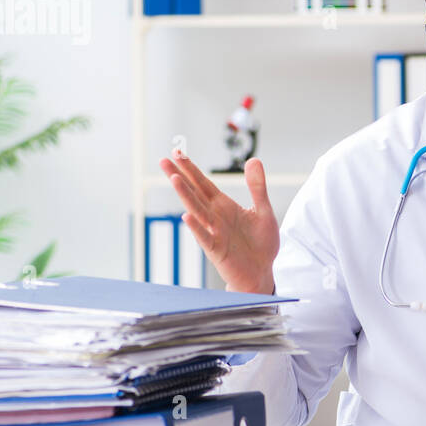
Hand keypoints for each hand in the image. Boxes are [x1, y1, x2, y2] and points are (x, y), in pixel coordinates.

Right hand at [158, 151, 279, 293]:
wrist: (262, 272)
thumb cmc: (260, 244)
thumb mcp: (263, 210)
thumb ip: (257, 187)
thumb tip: (253, 159)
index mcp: (224, 206)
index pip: (203, 183)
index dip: (190, 168)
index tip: (176, 152)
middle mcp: (215, 217)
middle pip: (194, 193)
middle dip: (180, 176)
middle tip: (163, 160)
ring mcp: (214, 233)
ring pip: (197, 211)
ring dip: (185, 196)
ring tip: (174, 179)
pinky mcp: (218, 250)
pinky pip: (205, 238)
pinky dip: (197, 228)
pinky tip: (187, 216)